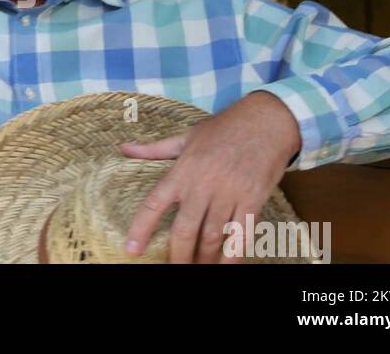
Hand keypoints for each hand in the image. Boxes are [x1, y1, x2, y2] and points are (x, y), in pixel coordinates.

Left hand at [120, 91, 301, 262]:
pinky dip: (233, 255)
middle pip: (185, 229)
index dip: (141, 228)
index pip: (155, 203)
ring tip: (197, 269)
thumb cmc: (223, 128)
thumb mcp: (185, 136)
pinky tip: (225, 266)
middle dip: (178, 255)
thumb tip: (123, 148)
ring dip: (204, 258)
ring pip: (212, 236)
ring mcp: (229, 193)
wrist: (266, 121)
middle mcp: (203, 184)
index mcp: (183, 170)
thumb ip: (154, 149)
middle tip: (173, 269)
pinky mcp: (252, 200)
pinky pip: (241, 234)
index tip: (132, 249)